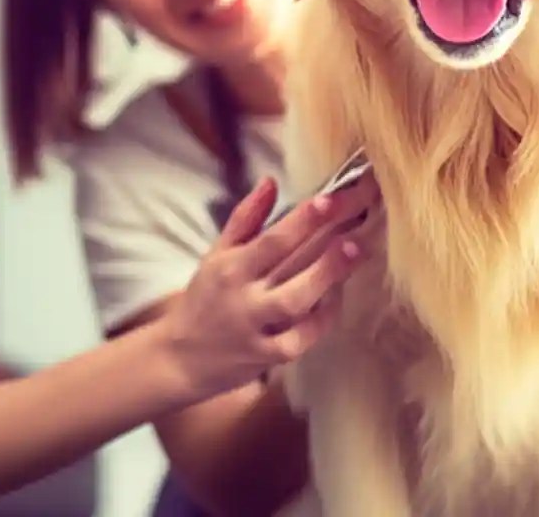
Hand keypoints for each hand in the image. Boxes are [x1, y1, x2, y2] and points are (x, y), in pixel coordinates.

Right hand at [163, 174, 380, 399]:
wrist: (181, 357)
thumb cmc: (206, 298)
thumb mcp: (217, 254)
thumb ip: (245, 218)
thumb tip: (271, 181)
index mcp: (231, 266)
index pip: (271, 239)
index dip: (302, 218)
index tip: (331, 198)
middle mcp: (243, 296)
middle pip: (286, 268)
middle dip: (323, 247)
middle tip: (357, 226)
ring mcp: (255, 328)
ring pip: (294, 303)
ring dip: (326, 278)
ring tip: (356, 252)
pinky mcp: (266, 356)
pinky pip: (298, 340)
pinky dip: (320, 321)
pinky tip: (338, 297)